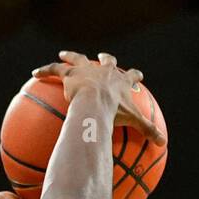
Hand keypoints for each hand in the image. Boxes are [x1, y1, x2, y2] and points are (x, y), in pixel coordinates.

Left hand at [31, 51, 164, 145]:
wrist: (96, 101)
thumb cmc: (114, 111)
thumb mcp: (133, 121)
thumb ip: (148, 131)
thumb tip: (164, 144)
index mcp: (120, 82)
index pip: (130, 77)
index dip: (134, 76)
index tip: (137, 76)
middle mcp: (105, 71)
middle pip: (107, 62)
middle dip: (106, 59)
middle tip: (104, 57)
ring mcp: (87, 69)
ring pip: (78, 59)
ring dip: (71, 56)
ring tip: (64, 54)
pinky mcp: (71, 72)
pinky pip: (55, 69)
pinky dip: (45, 70)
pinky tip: (35, 73)